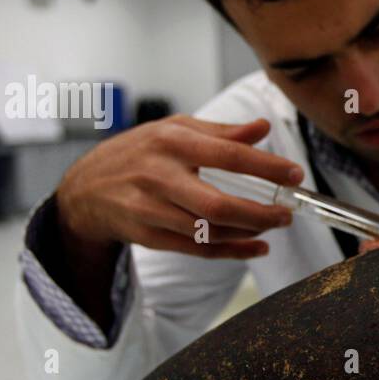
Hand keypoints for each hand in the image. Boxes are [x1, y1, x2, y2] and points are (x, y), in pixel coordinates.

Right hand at [57, 115, 302, 260]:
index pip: (228, 155)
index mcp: (171, 142)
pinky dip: (232, 251)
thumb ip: (221, 132)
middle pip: (218, 205)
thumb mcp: (174, 130)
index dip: (266, 167)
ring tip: (273, 226)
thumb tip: (263, 128)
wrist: (84, 189)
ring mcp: (151, 209)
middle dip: (259, 213)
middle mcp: (159, 176)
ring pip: (209, 232)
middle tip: (286, 213)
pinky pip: (198, 249)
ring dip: (248, 233)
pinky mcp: (149, 236)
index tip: (294, 174)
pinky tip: (256, 247)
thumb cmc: (138, 154)